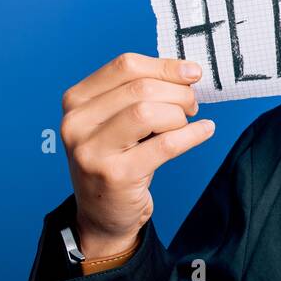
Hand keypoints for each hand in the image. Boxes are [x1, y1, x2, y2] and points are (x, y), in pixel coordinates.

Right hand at [60, 53, 214, 256]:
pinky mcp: (115, 175)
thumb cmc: (117, 158)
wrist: (102, 214)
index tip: (192, 72)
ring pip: (149, 112)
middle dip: (178, 93)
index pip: (125, 66)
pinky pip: (165, 144)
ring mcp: (93, 151)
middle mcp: (76, 123)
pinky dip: (192, 134)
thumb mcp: (116, 120)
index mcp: (76, 100)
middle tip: (192, 105)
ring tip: (187, 123)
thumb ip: (141, 92)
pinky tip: (204, 131)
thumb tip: (187, 72)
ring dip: (179, 115)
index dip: (165, 66)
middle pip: (141, 88)